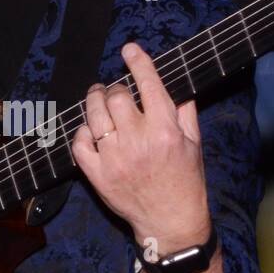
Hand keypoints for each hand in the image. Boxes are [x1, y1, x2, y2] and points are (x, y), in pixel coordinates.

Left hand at [71, 42, 209, 252]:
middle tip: (117, 91)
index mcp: (165, 130)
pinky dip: (82, 132)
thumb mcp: (194, 144)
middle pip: (116, 96)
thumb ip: (184, 112)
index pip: (148, 85)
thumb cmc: (185, 182)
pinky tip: (91, 129)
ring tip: (98, 98)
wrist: (170, 222)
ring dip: (95, 101)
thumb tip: (173, 84)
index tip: (129, 49)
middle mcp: (138, 141)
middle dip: (115, 88)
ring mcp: (114, 158)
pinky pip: (79, 143)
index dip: (137, 62)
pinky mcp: (97, 175)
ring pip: (94, 115)